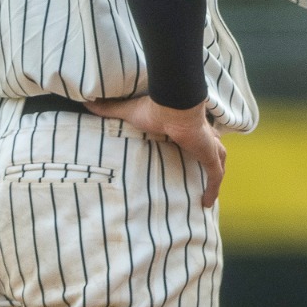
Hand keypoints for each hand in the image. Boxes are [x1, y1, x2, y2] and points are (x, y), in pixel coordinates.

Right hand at [85, 96, 224, 207]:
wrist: (172, 106)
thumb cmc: (153, 108)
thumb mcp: (129, 112)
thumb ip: (110, 110)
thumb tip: (88, 103)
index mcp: (187, 126)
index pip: (196, 137)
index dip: (196, 146)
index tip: (189, 157)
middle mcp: (203, 136)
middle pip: (212, 150)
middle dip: (210, 162)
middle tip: (202, 179)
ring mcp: (209, 146)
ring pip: (218, 164)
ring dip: (214, 179)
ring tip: (207, 195)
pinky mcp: (210, 155)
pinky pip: (215, 176)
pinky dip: (213, 189)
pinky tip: (206, 203)